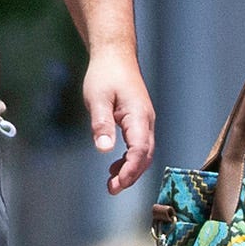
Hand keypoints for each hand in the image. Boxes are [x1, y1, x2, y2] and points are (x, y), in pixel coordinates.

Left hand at [81, 41, 156, 195]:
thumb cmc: (105, 75)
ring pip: (144, 153)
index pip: (140, 150)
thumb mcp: (97, 99)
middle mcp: (147, 121)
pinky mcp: (139, 121)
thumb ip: (101, 124)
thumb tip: (104, 150)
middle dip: (131, 175)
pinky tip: (115, 166)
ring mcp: (145, 121)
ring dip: (131, 170)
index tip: (117, 184)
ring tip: (112, 183)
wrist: (115, 56)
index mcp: (139, 116)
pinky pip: (139, 146)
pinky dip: (129, 160)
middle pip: (145, 156)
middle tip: (112, 189)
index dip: (130, 170)